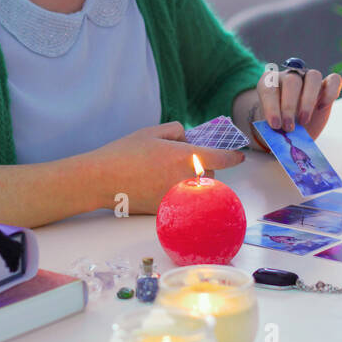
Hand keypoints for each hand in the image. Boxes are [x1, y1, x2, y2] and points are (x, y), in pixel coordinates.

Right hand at [87, 121, 245, 214]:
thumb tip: (188, 139)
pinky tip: (158, 185)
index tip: (239, 157)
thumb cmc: (125, 153)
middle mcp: (187, 179)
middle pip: (210, 174)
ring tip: (167, 172)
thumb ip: (176, 131)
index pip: (220, 157)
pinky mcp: (168, 210)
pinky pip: (183, 200)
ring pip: (198, 189)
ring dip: (192, 180)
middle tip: (180, 159)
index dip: (232, 157)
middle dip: (203, 165)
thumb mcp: (152, 132)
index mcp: (186, 156)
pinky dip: (178, 192)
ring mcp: (178, 197)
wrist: (102, 180)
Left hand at [250, 65, 341, 148]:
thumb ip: (271, 130)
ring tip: (303, 120)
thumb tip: (275, 139)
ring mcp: (309, 78)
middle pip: (292, 81)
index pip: (269, 88)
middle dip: (289, 106)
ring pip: (313, 76)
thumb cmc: (278, 126)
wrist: (291, 128)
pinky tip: (322, 107)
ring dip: (309, 99)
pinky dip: (330, 92)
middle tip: (289, 127)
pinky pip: (334, 80)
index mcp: (269, 82)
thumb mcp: (272, 128)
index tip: (275, 125)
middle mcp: (290, 76)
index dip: (271, 107)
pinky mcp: (327, 85)